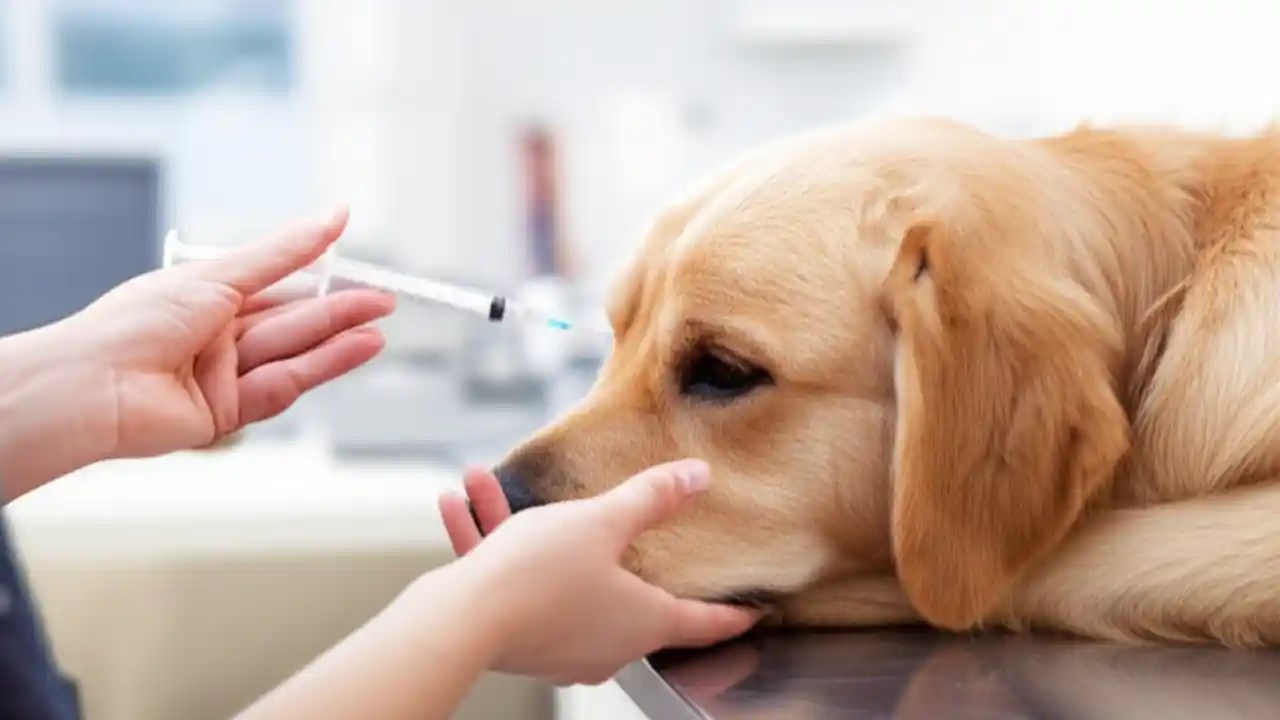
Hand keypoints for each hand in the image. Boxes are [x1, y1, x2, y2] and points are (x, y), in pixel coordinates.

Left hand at [67, 208, 393, 458]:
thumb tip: (334, 216)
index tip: (359, 266)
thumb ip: (284, 252)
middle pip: (290, 322)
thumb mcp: (220, 275)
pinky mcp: (230, 414)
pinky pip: (285, 385)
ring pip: (293, 353)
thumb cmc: (136, 322)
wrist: (94, 385)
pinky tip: (357, 348)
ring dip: (339, 339)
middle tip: (385, 300)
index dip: (318, 277)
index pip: (275, 286)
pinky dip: (324, 366)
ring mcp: (223, 377)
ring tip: (381, 324)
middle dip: (339, 310)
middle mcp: (216, 338)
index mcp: (205, 299)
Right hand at [436, 460, 762, 685]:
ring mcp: (561, 644)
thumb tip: (697, 476)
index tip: (754, 612)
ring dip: (522, 527)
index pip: (704, 622)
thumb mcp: (602, 522)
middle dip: (597, 535)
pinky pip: (515, 583)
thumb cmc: (539, 575)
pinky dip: (491, 545)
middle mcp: (607, 642)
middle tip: (603, 514)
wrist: (461, 623)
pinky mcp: (519, 638)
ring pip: (553, 572)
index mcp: (643, 620)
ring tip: (486, 486)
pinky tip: (459, 502)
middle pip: (622, 586)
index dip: (733, 613)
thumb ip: (651, 498)